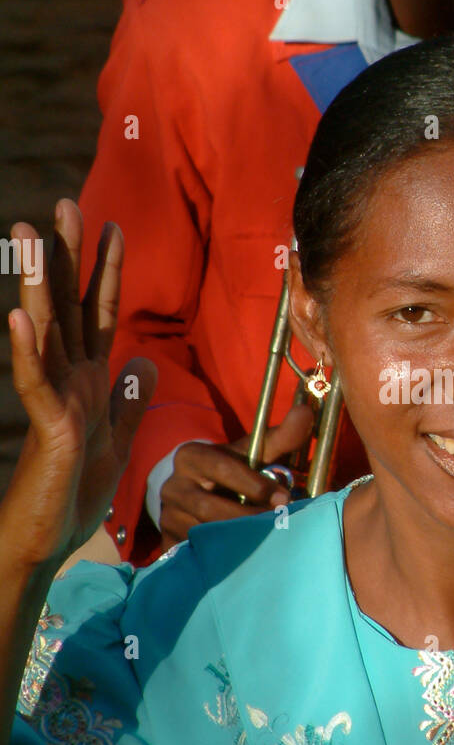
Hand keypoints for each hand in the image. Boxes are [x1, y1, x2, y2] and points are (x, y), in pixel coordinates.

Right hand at [2, 200, 155, 572]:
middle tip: (64, 204)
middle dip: (69, 256)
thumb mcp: (119, 441)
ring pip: (46, 332)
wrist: (47, 541)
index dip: (107, 270)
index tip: (114, 225)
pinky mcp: (49, 428)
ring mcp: (56, 400)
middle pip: (69, 307)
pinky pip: (35, 384)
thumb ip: (131, 401)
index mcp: (91, 379)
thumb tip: (144, 363)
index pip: (100, 313)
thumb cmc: (76, 494)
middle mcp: (70, 380)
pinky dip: (27, 351)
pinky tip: (18, 316)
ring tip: (28, 237)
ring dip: (38, 284)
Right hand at [158, 404, 313, 547]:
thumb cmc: (230, 470)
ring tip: (269, 544)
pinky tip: (247, 560)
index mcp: (191, 457)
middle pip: (210, 508)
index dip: (255, 484)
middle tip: (280, 524)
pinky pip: (197, 554)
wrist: (194, 493)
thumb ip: (279, 436)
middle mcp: (172, 487)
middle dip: (248, 517)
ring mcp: (168, 517)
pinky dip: (223, 557)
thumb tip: (305, 412)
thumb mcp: (250, 452)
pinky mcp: (169, 543)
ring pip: (204, 534)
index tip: (285, 498)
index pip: (222, 468)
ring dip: (238, 541)